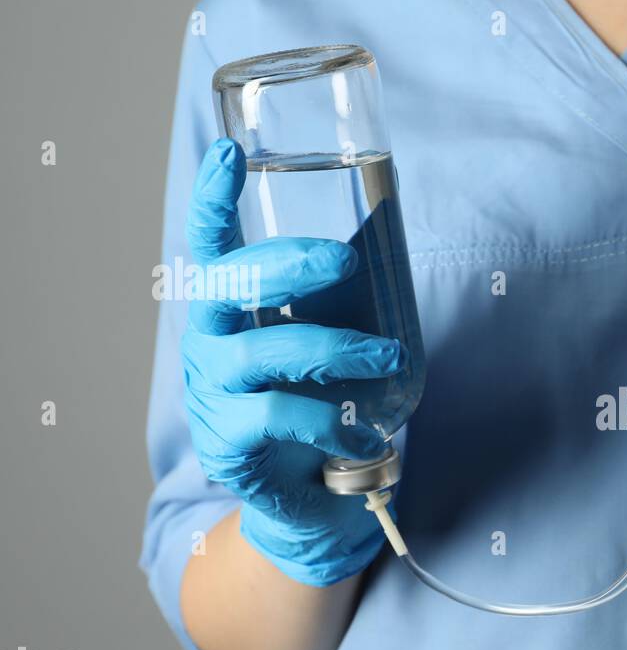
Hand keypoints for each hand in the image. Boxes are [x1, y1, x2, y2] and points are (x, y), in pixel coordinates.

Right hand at [181, 139, 404, 585]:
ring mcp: (212, 394)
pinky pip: (282, 419)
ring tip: (388, 355)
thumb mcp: (327, 348)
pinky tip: (367, 434)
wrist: (309, 497)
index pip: (211, 245)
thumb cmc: (320, 405)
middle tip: (345, 260)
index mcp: (229, 310)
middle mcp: (209, 344)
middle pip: (226, 285)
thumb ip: (341, 306)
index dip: (212, 199)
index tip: (229, 152)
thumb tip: (395, 244)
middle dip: (286, 264)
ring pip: (265, 352)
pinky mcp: (229, 443)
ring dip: (335, 348)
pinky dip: (334, 422)